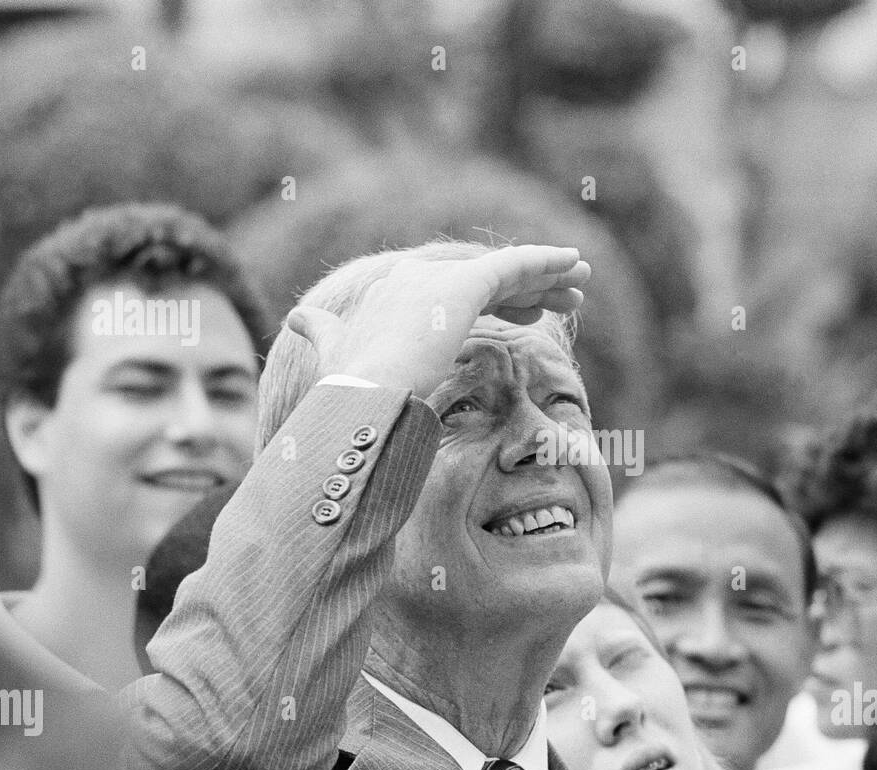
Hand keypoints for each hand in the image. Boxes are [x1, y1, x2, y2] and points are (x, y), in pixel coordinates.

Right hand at [284, 245, 589, 396]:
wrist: (358, 401)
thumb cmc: (346, 396)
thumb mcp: (333, 357)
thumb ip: (322, 333)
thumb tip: (296, 320)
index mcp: (389, 294)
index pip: (455, 290)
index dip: (496, 299)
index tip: (531, 316)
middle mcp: (412, 278)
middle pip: (483, 279)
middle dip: (527, 287)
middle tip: (566, 301)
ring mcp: (437, 280)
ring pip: (504, 272)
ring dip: (547, 276)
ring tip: (580, 287)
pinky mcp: (462, 286)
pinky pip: (514, 266)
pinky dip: (545, 262)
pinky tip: (573, 266)